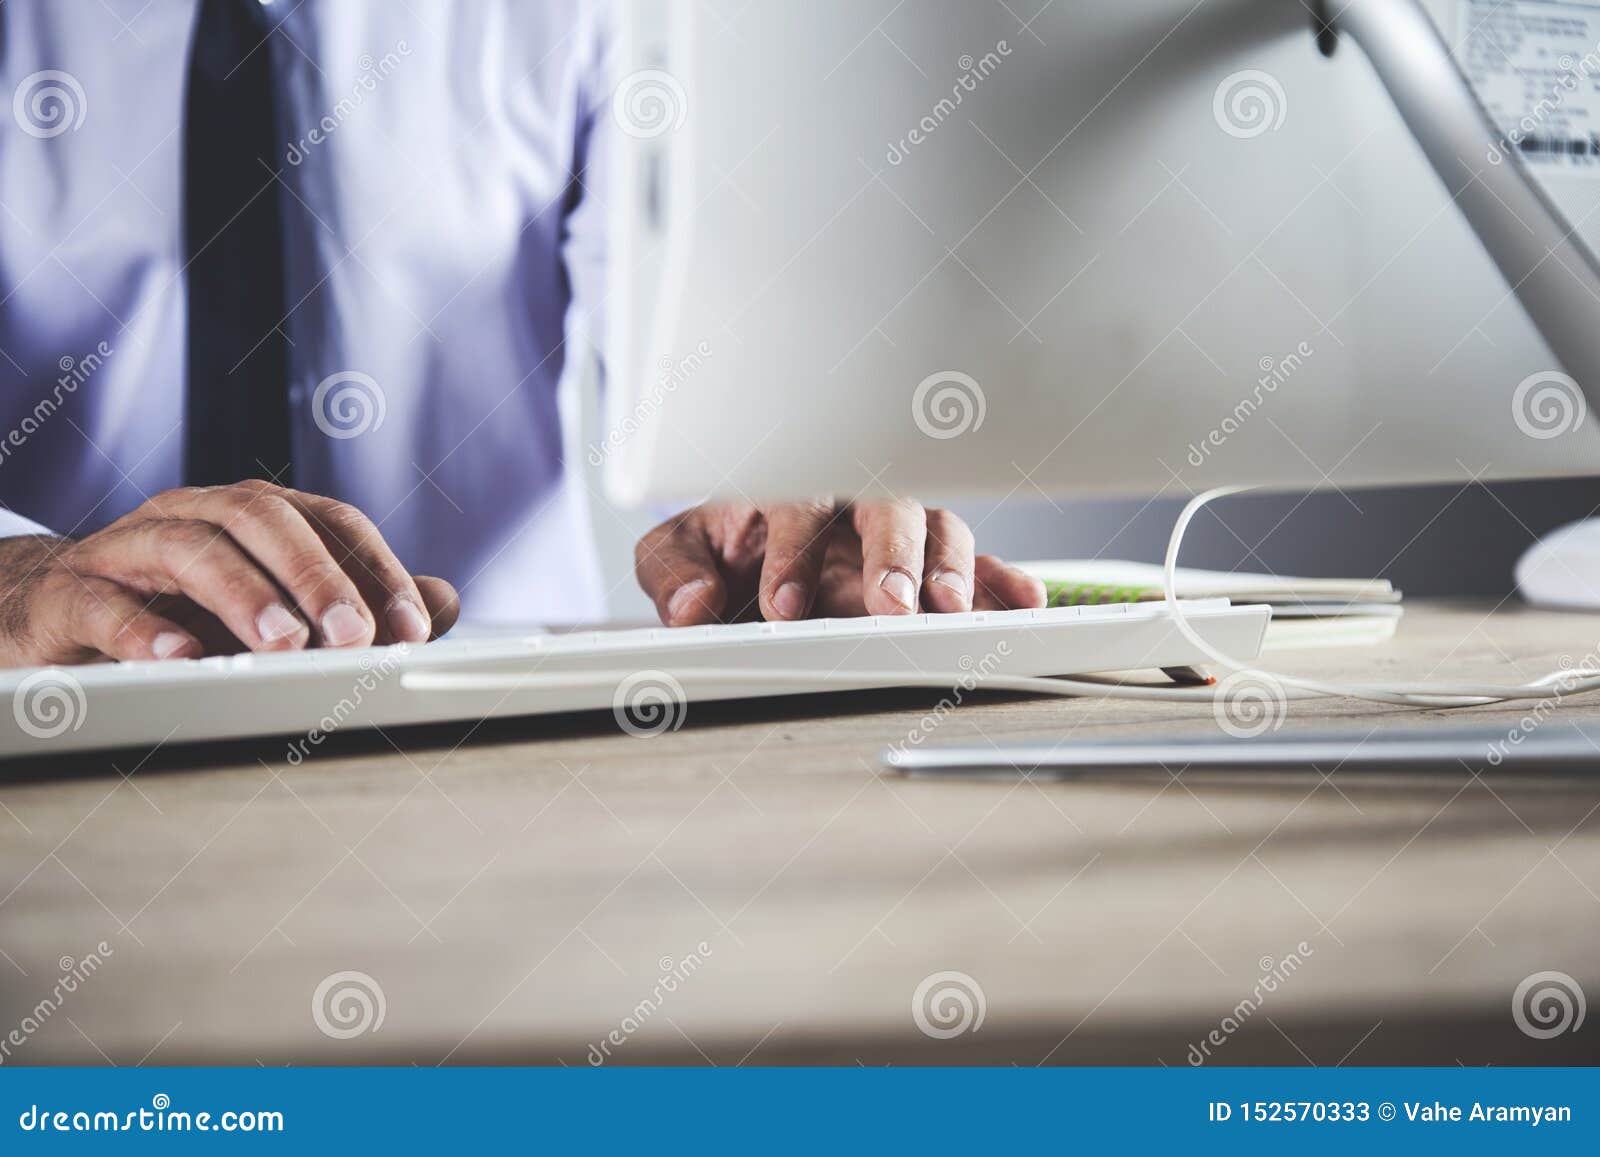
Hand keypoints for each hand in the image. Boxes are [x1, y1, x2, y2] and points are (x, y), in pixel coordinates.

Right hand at [0, 480, 459, 667]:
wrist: (50, 615)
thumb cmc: (177, 609)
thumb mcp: (274, 606)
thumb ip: (359, 603)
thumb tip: (445, 602)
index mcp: (251, 515)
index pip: (330, 522)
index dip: (375, 571)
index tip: (413, 628)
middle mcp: (192, 514)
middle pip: (263, 519)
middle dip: (318, 577)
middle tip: (354, 636)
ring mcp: (126, 547)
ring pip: (190, 548)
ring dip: (244, 595)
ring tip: (282, 644)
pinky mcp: (69, 594)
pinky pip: (104, 602)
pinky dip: (145, 629)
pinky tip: (182, 657)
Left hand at [635, 500, 1045, 624]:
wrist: (747, 558)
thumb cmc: (721, 546)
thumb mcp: (676, 550)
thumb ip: (672, 571)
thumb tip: (692, 604)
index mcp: (786, 488)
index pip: (796, 504)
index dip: (791, 552)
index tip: (782, 604)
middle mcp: (851, 503)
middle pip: (885, 505)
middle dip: (890, 555)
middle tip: (887, 605)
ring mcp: (898, 533)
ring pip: (938, 528)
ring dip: (949, 569)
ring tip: (947, 612)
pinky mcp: (932, 568)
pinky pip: (979, 566)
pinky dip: (1002, 583)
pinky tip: (1020, 602)